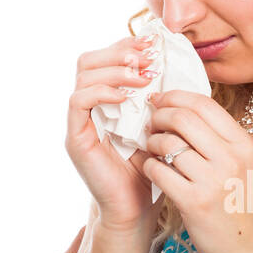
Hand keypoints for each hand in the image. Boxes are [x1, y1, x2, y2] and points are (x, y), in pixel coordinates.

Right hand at [64, 34, 161, 232]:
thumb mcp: (158, 125)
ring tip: (142, 76)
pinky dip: (102, 92)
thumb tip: (177, 63)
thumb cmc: (151, 168)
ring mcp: (79, 121)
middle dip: (119, 52)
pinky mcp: (75, 137)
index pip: (105, 58)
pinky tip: (126, 97)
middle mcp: (88, 106)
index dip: (126, 45)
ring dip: (115, 69)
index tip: (153, 44)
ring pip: (83, 75)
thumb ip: (158, 97)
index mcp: (106, 100)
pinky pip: (78, 102)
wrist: (136, 208)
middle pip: (88, 60)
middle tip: (147, 57)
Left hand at [140, 89, 252, 252]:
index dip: (176, 97)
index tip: (160, 100)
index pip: (204, 104)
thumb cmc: (244, 209)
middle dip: (159, 116)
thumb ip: (222, 140)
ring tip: (151, 149)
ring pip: (167, 143)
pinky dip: (149, 167)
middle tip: (151, 123)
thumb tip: (187, 111)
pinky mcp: (194, 202)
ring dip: (152, 142)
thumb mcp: (245, 167)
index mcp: (244, 145)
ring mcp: (213, 181)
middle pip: (182, 118)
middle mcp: (231, 159)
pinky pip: (159, 171)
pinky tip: (151, 170)